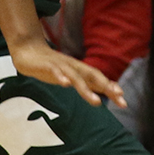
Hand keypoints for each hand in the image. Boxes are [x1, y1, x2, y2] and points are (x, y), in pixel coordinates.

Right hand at [8, 39, 124, 106]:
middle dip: (106, 86)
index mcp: (81, 70)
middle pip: (93, 76)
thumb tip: (109, 90)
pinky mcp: (47, 66)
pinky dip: (60, 77)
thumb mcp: (74, 76)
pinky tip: (65, 84)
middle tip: (118, 97)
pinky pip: (55, 71)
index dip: (111, 88)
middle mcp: (74, 67)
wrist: (29, 51)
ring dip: (86, 89)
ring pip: (76, 77)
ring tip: (96, 102)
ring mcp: (61, 66)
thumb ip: (90, 83)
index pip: (100, 79)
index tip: (123, 101)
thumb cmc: (54, 67)